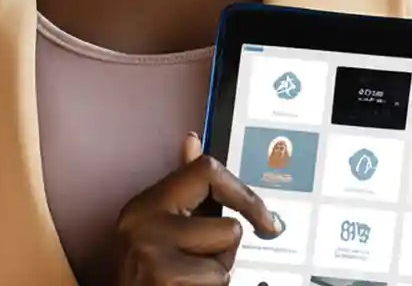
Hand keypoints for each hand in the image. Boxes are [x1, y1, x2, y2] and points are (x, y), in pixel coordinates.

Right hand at [114, 132, 281, 284]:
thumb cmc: (149, 271)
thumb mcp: (163, 225)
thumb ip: (185, 188)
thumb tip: (192, 140)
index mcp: (146, 204)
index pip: (207, 171)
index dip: (245, 196)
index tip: (267, 220)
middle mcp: (144, 222)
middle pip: (228, 226)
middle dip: (224, 251)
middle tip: (197, 263)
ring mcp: (152, 251)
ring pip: (226, 258)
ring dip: (216, 272)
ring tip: (189, 278)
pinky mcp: (163, 278)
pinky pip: (217, 280)